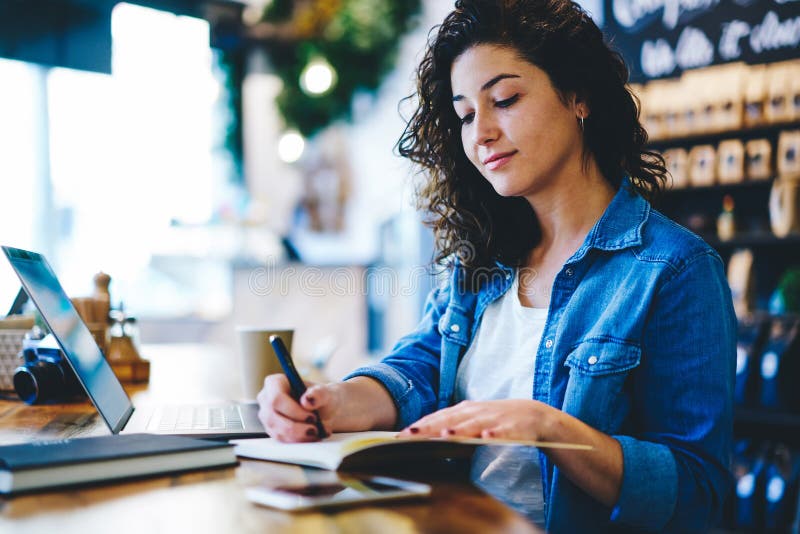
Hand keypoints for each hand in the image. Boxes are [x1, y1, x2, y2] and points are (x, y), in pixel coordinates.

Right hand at [256, 374, 341, 441]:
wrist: (323, 408)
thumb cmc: (321, 397)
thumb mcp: (325, 392)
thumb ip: (319, 393)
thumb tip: (307, 400)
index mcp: (275, 383)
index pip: (276, 398)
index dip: (293, 410)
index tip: (311, 417)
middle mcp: (266, 399)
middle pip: (273, 417)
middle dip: (295, 427)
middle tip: (315, 429)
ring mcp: (267, 416)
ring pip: (277, 431)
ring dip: (299, 436)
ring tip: (317, 433)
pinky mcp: (272, 430)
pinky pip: (282, 440)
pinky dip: (298, 441)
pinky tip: (312, 437)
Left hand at [397, 399, 553, 440]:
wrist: (532, 415)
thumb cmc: (496, 421)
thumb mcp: (471, 423)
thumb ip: (451, 430)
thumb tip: (426, 442)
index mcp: (463, 411)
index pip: (437, 417)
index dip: (419, 425)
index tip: (400, 434)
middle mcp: (475, 412)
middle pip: (449, 420)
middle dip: (429, 427)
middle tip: (410, 435)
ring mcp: (493, 418)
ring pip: (473, 424)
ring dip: (459, 429)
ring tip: (444, 434)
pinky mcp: (512, 426)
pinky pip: (502, 431)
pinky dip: (495, 433)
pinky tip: (487, 436)